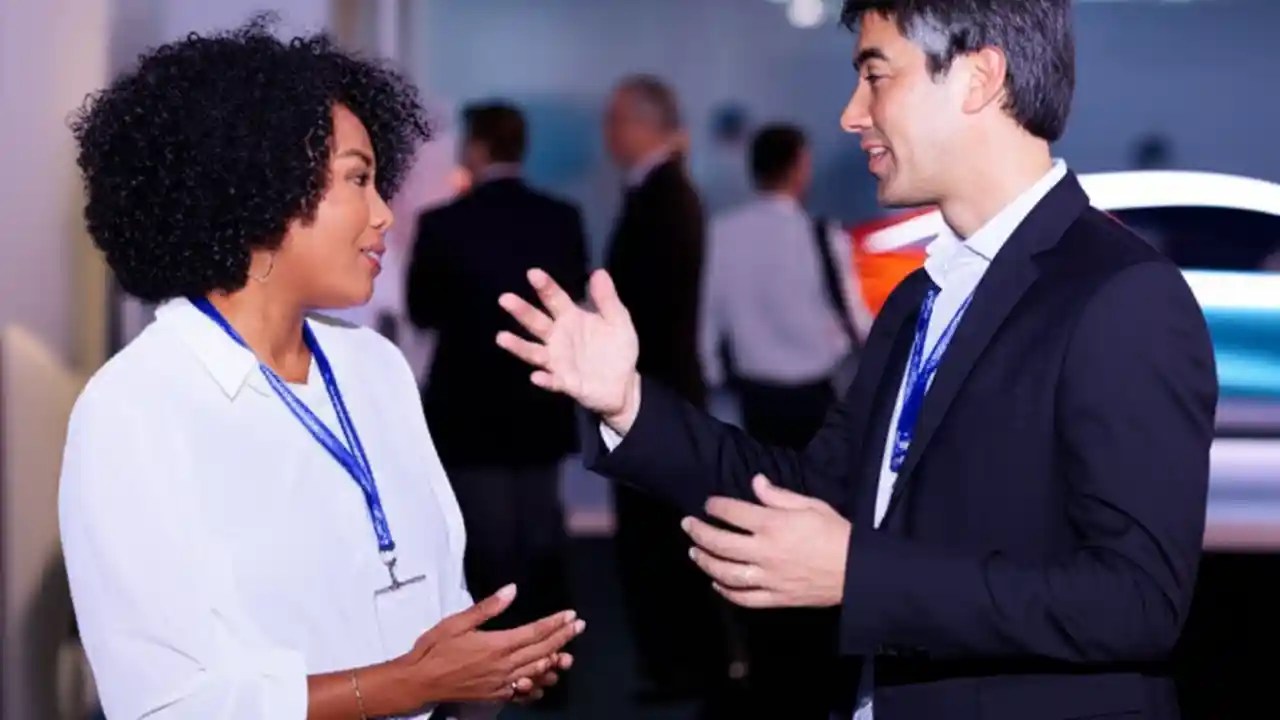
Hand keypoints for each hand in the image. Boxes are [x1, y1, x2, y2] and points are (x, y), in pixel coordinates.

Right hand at [399, 584, 585, 705]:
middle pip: (541, 650)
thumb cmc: (435, 648)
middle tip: (578, 626)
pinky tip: (545, 678)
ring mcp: (502, 683)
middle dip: (562, 637)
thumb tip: (512, 590)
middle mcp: (504, 666)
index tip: (571, 615)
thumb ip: (487, 608)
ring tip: (569, 653)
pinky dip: (538, 683)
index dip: (555, 623)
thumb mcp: (457, 622)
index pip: (535, 632)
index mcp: (497, 645)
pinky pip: (524, 690)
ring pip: (536, 671)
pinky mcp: (496, 695)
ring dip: (555, 660)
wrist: (419, 682)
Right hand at [496, 269, 641, 431]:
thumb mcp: (618, 320)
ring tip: (502, 338)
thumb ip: (607, 299)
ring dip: (519, 345)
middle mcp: (558, 337)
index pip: (555, 299)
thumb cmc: (617, 348)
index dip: (545, 286)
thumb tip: (599, 272)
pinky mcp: (565, 382)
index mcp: (571, 318)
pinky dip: (544, 379)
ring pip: (534, 352)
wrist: (624, 383)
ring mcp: (559, 361)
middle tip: (505, 298)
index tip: (532, 274)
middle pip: (537, 322)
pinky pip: (552, 381)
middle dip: (522, 311)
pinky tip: (536, 376)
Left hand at [684, 475, 850, 607]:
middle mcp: (764, 551)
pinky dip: (726, 591)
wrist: (858, 571)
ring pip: (726, 572)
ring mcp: (767, 578)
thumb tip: (755, 482)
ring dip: (705, 562)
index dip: (716, 506)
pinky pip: (744, 598)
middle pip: (720, 543)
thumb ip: (779, 495)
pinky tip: (716, 583)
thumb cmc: (836, 532)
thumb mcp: (811, 505)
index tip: (709, 504)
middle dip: (699, 532)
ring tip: (694, 553)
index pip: (733, 513)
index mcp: (773, 525)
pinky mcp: (775, 598)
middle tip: (687, 525)